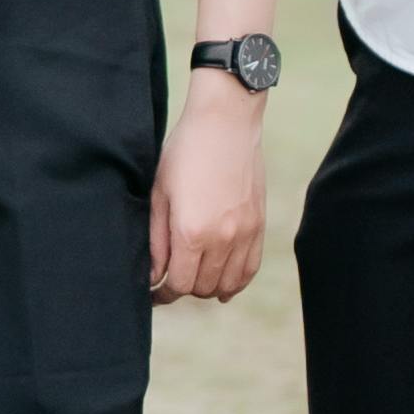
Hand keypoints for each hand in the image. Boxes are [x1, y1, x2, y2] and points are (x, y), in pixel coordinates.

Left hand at [150, 77, 268, 304]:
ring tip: (195, 277)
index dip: (163, 293)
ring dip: (209, 288)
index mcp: (191, 231)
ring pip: (228, 284)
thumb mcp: (160, 193)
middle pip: (202, 288)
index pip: (178, 285)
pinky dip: (236, 282)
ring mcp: (244, 233)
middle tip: (172, 276)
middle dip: (184, 288)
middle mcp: (221, 238)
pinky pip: (250, 269)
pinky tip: (224, 282)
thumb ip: (156, 241)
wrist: (225, 120)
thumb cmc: (185, 151)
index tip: (155, 292)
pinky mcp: (259, 225)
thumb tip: (154, 277)